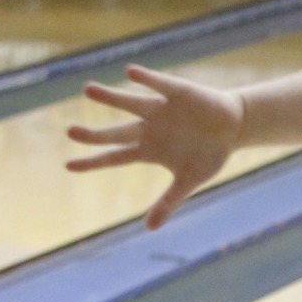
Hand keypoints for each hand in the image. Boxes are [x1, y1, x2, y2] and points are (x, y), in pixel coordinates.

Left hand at [66, 64, 243, 229]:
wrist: (232, 126)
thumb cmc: (208, 154)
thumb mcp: (188, 181)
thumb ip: (168, 202)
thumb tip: (149, 229)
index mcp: (148, 150)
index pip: (114, 157)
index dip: (93, 162)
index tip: (69, 167)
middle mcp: (148, 128)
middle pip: (117, 133)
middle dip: (96, 134)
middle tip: (70, 132)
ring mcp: (160, 110)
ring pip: (131, 104)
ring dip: (111, 98)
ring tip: (88, 90)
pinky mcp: (177, 93)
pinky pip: (159, 85)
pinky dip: (146, 79)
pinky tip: (131, 73)